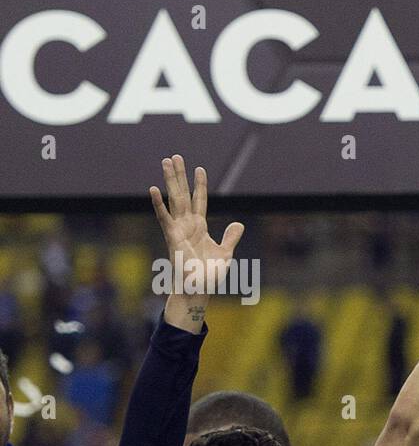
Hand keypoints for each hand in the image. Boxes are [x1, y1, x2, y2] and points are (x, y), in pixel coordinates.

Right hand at [150, 155, 244, 298]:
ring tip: (166, 161)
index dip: (200, 185)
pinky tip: (153, 189)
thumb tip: (238, 224)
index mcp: (199, 226)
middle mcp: (187, 224)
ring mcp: (178, 228)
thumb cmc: (209, 275)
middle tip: (175, 156)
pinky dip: (158, 204)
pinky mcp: (171, 236)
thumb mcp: (225, 253)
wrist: (199, 289)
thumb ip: (230, 237)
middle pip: (183, 194)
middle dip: (180, 175)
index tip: (199, 168)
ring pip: (174, 199)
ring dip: (169, 180)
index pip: (200, 200)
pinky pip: (164, 217)